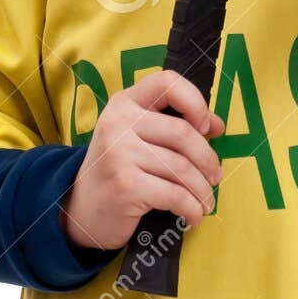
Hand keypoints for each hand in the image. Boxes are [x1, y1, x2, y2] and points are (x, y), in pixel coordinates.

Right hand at [60, 71, 223, 251]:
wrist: (80, 211)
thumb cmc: (119, 171)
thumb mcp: (139, 138)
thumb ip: (174, 126)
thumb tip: (217, 126)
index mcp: (125, 102)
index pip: (167, 82)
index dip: (195, 101)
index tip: (206, 127)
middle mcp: (119, 121)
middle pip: (183, 133)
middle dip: (207, 159)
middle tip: (215, 177)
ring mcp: (119, 153)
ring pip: (182, 168)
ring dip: (202, 190)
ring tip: (206, 202)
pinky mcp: (125, 185)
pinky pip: (174, 195)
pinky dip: (192, 209)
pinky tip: (194, 216)